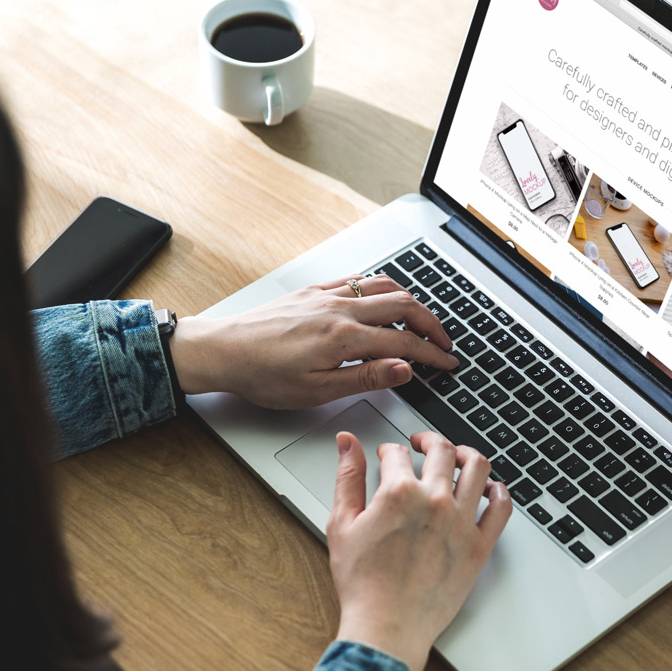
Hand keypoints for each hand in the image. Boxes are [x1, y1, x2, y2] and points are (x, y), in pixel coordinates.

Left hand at [168, 275, 456, 407]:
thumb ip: (367, 377)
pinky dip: (381, 287)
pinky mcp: (312, 290)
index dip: (432, 354)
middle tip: (444, 343)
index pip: (404, 342)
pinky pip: (357, 279)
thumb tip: (405, 369)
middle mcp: (339, 308)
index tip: (448, 363)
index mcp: (344, 337)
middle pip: (403, 305)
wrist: (223, 351)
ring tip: (420, 321)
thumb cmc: (263, 376)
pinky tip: (382, 298)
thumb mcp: (318, 391)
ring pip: (383, 286)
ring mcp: (326, 295)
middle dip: (431, 324)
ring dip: (410, 301)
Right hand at [326, 431, 511, 670]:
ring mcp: (461, 523)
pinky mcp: (479, 546)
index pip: (398, 454)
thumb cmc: (362, 583)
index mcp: (399, 493)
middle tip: (423, 444)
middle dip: (429, 440)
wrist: (386, 626)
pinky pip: (501, 508)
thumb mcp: (342, 524)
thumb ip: (347, 478)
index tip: (388, 455)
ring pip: (477, 468)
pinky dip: (499, 491)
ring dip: (466, 454)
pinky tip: (490, 488)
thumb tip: (347, 443)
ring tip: (458, 456)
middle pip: (441, 450)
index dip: (389, 450)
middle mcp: (434, 501)